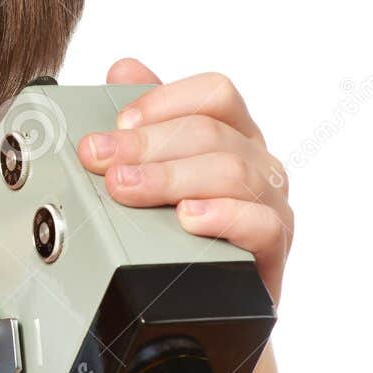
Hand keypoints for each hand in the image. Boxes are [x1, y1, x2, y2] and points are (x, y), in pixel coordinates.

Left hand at [77, 57, 293, 306]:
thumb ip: (146, 122)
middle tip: (99, 160)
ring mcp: (270, 204)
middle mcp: (258, 162)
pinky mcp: (273, 248)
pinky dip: (222, 216)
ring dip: (170, 177)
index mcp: (234, 134)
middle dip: (147, 144)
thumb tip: (124, 69)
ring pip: (231, 171)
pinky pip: (260, 222)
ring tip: (125, 189)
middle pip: (212, 132)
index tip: (118, 124)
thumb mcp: (161, 172)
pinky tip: (187, 218)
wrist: (207, 304)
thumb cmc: (184, 233)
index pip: (214, 93)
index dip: (164, 101)